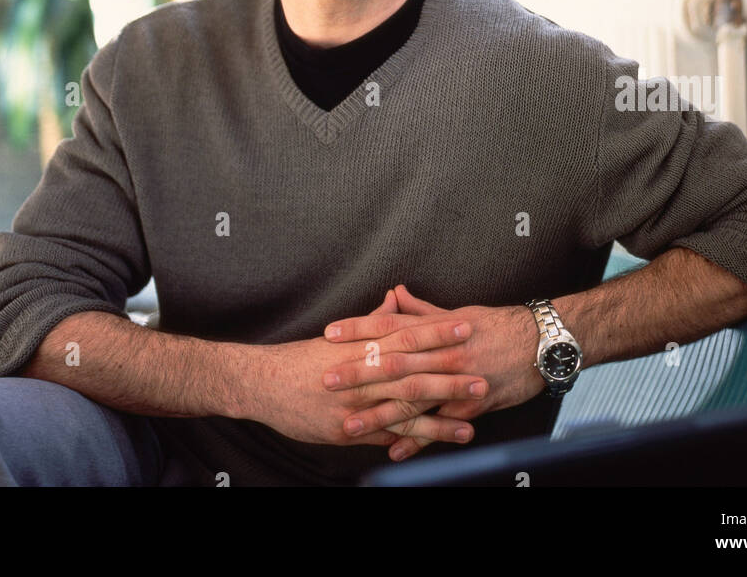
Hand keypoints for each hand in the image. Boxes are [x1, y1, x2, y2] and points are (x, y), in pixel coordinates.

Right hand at [252, 289, 492, 449]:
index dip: (437, 332)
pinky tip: (434, 447)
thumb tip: (396, 298)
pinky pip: (383, 438)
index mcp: (362, 346)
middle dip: (448, 377)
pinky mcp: (347, 431)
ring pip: (403, 412)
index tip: (466, 327)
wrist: (264, 384)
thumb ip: (373, 320)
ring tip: (471, 424)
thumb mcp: (339, 336)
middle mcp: (361, 374)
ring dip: (439, 419)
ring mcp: (356, 405)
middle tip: (482, 377)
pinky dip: (409, 443)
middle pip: (411, 374)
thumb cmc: (303, 359)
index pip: (406, 335)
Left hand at [322, 284, 543, 460]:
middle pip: (394, 362)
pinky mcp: (472, 405)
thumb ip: (422, 309)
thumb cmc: (497, 325)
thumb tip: (394, 293)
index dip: (359, 328)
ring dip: (379, 414)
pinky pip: (440, 426)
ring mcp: (457, 380)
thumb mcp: (458, 312)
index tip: (329, 333)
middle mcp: (443, 352)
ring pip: (412, 398)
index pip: (389, 325)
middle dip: (358, 372)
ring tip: (349, 425)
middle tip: (327, 379)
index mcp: (436, 327)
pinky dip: (417, 440)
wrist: (541, 342)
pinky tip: (394, 452)